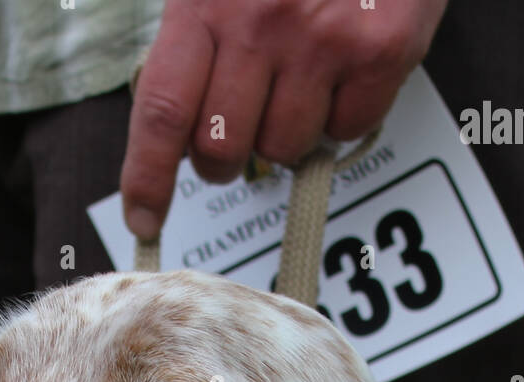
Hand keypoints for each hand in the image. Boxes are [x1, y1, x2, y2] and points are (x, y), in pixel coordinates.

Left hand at [120, 0, 448, 239]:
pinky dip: (342, 114)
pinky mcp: (380, 51)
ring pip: (283, 150)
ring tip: (298, 82)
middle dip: (222, 158)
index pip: (161, 111)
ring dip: (285, 133)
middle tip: (235, 132)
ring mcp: (323, 40)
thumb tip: (175, 124)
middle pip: (220, 151)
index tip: (143, 218)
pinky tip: (343, 68)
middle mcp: (260, 22)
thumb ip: (195, 31)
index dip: (146, 177)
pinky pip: (345, 131)